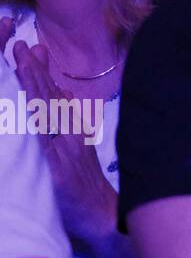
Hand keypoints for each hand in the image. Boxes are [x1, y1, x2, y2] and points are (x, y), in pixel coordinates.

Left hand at [7, 28, 116, 248]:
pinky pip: (50, 134)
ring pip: (49, 108)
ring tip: (25, 59)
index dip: (37, 71)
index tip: (28, 48)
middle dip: (33, 68)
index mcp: (69, 128)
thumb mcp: (79, 148)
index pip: (50, 94)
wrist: (101, 214)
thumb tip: (66, 94)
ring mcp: (66, 145)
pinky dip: (44, 114)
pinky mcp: (61, 163)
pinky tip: (37, 99)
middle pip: (48, 95)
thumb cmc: (86, 185)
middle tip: (22, 44)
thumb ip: (71, 122)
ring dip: (36, 82)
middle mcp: (68, 132)